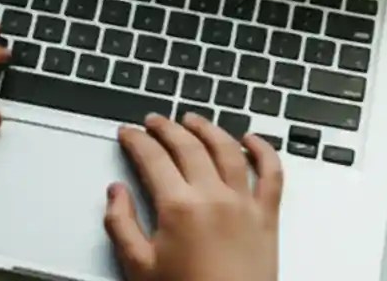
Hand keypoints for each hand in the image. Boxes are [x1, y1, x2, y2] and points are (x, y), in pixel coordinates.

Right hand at [105, 113, 282, 280]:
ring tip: (193, 120)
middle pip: (188, 145)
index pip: (152, 158)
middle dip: (166, 128)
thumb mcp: (139, 268)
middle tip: (154, 121)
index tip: (129, 133)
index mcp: (178, 208)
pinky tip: (252, 140)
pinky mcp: (267, 216)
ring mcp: (243, 203)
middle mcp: (213, 197)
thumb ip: (121, 226)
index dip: (136, 140)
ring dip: (208, 128)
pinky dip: (264, 151)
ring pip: (226, 149)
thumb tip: (115, 194)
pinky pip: (271, 173)